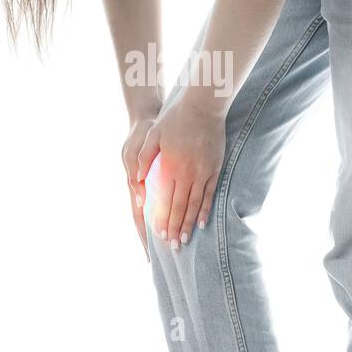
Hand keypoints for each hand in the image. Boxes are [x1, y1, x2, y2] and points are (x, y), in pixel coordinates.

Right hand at [122, 110, 160, 261]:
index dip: (144, 235)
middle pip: (145, 221)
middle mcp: (140, 190)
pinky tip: (173, 223)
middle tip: (157, 260)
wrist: (146, 118)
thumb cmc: (140, 134)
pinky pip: (161, 201)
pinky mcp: (154, 180)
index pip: (139, 217)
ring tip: (167, 247)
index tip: (149, 253)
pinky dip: (166, 214)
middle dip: (151, 240)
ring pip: (153, 214)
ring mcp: (146, 186)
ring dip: (159, 230)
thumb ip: (136, 168)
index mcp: (135, 185)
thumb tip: (138, 189)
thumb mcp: (134, 149)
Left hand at [136, 96, 225, 247]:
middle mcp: (188, 173)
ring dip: (189, 224)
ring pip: (196, 205)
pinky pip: (210, 194)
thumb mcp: (153, 135)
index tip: (159, 235)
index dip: (162, 220)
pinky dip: (205, 210)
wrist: (203, 106)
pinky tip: (201, 222)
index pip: (165, 201)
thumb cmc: (175, 119)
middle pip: (180, 207)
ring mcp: (203, 172)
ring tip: (185, 240)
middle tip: (173, 246)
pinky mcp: (214, 168)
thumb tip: (137, 180)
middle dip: (175, 228)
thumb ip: (144, 158)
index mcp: (171, 167)